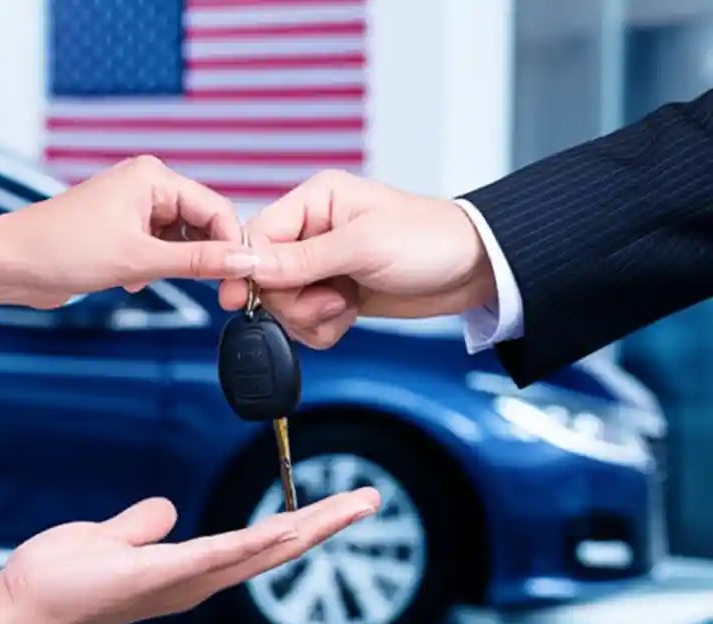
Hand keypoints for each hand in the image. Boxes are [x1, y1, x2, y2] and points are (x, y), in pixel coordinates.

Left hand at [0, 155, 256, 308]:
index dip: (232, 245)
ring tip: (152, 281)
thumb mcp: (140, 260)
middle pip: (200, 222)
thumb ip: (197, 261)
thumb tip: (244, 262)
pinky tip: (132, 282)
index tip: (241, 280)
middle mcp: (144, 185)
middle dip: (204, 256)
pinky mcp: (117, 230)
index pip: (216, 207)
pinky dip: (152, 267)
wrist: (10, 264)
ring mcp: (129, 207)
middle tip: (214, 291)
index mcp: (153, 176)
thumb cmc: (62, 249)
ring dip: (175, 264)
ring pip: (178, 238)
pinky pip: (155, 248)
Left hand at [0, 488, 378, 623]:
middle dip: (325, 525)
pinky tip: (279, 529)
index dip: (304, 524)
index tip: (341, 503)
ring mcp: (179, 583)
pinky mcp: (154, 577)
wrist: (20, 606)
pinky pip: (209, 557)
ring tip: (348, 508)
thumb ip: (143, 525)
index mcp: (189, 570)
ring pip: (256, 553)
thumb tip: (167, 510)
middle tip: (371, 500)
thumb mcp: (112, 540)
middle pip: (273, 550)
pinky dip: (247, 544)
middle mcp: (194, 582)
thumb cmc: (60, 577)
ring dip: (305, 529)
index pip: (259, 544)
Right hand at [218, 170, 495, 348]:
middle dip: (292, 299)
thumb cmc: (431, 241)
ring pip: (282, 304)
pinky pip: (304, 321)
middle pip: (264, 277)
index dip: (248, 270)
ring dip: (310, 317)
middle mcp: (312, 232)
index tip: (242, 299)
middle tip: (330, 300)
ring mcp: (321, 265)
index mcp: (314, 201)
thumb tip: (249, 268)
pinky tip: (348, 315)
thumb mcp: (362, 247)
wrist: (475, 272)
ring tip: (344, 306)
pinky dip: (322, 328)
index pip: (256, 236)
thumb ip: (301, 260)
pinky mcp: (333, 293)